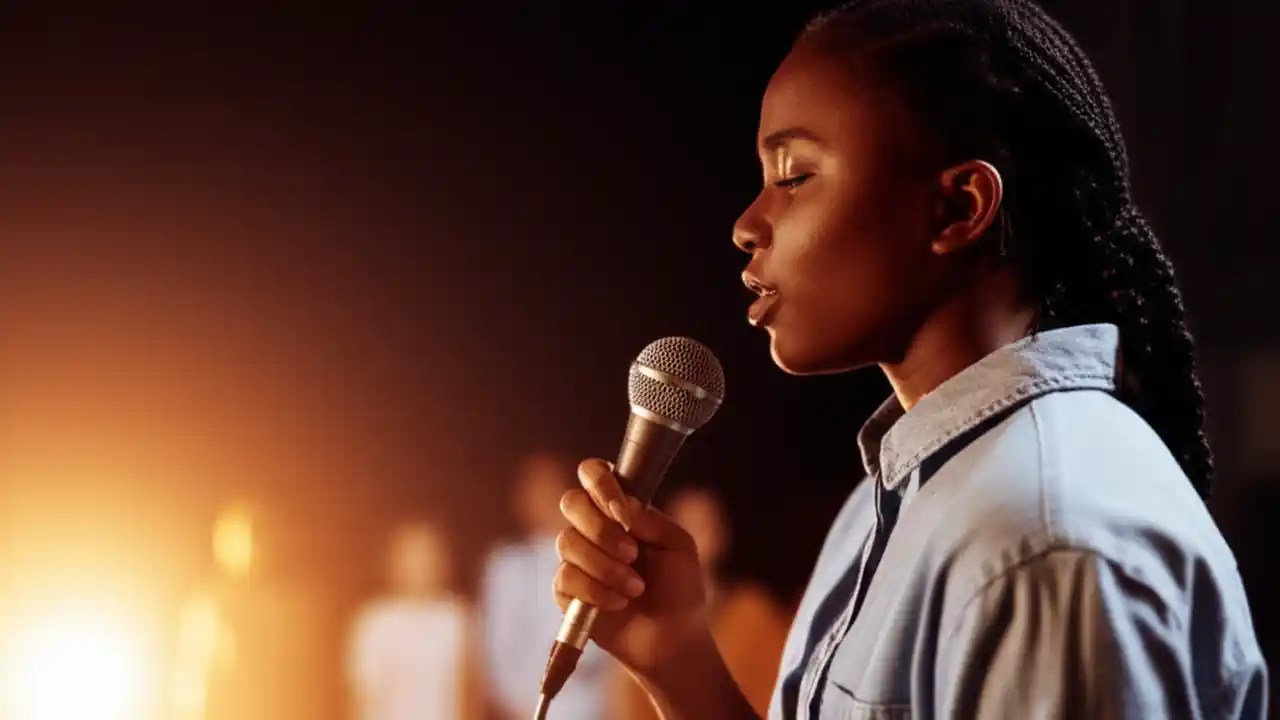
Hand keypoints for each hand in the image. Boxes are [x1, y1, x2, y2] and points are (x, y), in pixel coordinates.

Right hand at [553, 458, 709, 676]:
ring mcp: (577, 557)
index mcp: (619, 508)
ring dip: (605, 566)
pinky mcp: (566, 590)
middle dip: (601, 529)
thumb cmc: (680, 588)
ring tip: (635, 588)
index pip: (592, 472)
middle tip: (633, 553)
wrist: (672, 638)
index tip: (623, 512)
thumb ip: (652, 520)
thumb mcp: (679, 545)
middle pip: (571, 502)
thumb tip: (622, 508)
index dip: (600, 483)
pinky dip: (596, 591)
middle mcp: (593, 527)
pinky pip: (565, 577)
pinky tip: (619, 603)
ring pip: (567, 542)